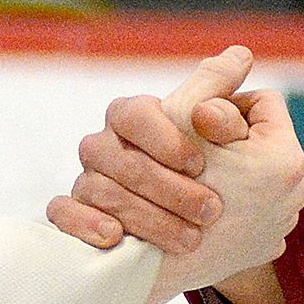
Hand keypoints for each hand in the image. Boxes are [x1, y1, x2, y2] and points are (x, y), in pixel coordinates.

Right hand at [47, 48, 303, 303]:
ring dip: (147, 216)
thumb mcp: (230, 141)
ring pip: (97, 189)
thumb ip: (227, 100)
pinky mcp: (76, 219)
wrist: (197, 248)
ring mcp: (87, 182)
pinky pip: (63, 213)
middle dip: (169, 187)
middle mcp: (105, 146)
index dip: (166, 137)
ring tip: (192, 240)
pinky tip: (117, 239)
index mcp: (136, 117)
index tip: (201, 163)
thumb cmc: (215, 182)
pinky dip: (87, 223)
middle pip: (119, 157)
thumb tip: (240, 55)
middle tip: (212, 210)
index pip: (136, 113)